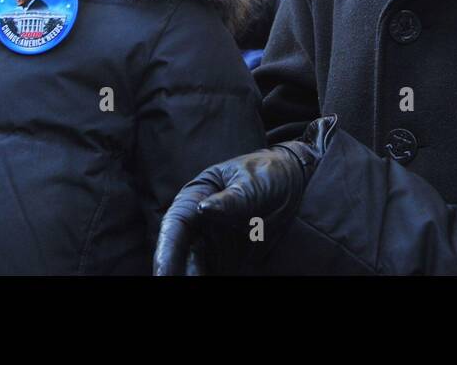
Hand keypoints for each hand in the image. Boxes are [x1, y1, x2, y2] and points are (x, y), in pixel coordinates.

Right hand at [153, 116, 335, 274]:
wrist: (292, 183)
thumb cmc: (268, 173)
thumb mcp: (252, 181)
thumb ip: (232, 198)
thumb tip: (204, 208)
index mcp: (196, 198)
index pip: (176, 225)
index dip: (167, 250)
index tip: (164, 273)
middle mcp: (199, 224)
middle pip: (182, 254)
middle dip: (178, 272)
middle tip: (175, 284)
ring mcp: (212, 243)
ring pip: (196, 268)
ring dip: (195, 277)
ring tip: (201, 284)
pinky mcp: (228, 257)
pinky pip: (216, 271)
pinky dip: (213, 278)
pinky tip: (218, 280)